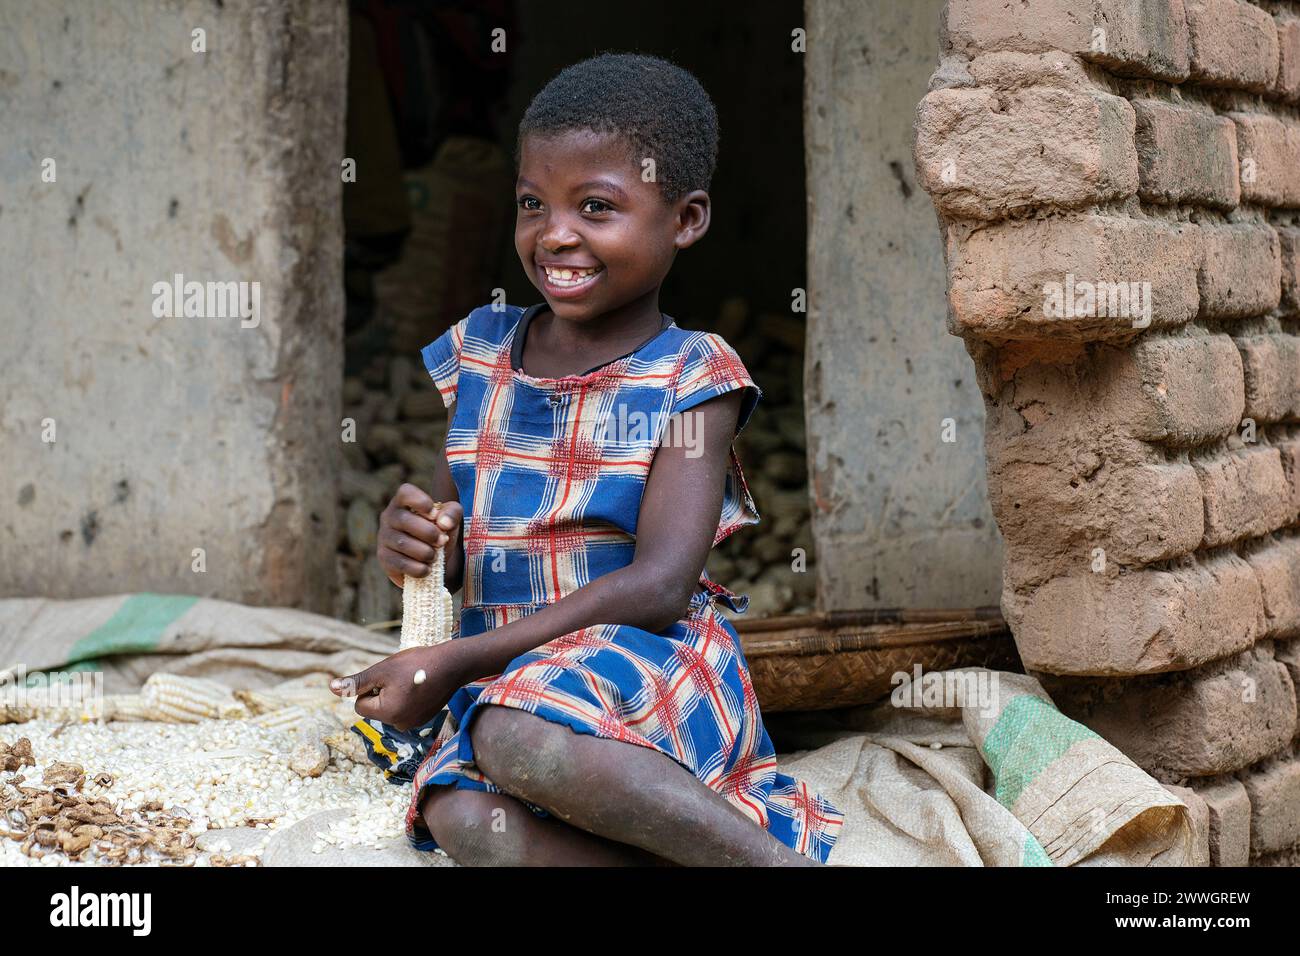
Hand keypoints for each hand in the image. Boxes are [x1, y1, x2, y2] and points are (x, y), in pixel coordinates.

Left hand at [330, 640, 471, 731]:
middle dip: (382, 693)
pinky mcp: (423, 719)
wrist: (453, 664)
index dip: (370, 688)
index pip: (360, 705)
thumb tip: (331, 688)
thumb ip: (356, 683)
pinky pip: (403, 710)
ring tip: (411, 681)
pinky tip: (420, 686)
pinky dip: (407, 698)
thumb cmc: (415, 664)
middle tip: (400, 677)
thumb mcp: (381, 670)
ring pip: (389, 709)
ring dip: (394, 695)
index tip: (388, 677)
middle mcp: (399, 725)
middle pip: (375, 709)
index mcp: (387, 714)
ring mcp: (413, 724)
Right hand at [377, 483, 463, 588]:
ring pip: (402, 543)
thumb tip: (444, 523)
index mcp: (404, 502)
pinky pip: (400, 563)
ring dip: (425, 552)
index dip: (420, 501)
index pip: (405, 492)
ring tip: (435, 556)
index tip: (434, 514)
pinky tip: (427, 569)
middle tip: (442, 541)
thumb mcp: (450, 520)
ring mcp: (384, 537)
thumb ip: (452, 513)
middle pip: (404, 520)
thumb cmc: (438, 532)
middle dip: (428, 533)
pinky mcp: (384, 558)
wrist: (430, 560)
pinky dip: (418, 568)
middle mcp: (389, 516)